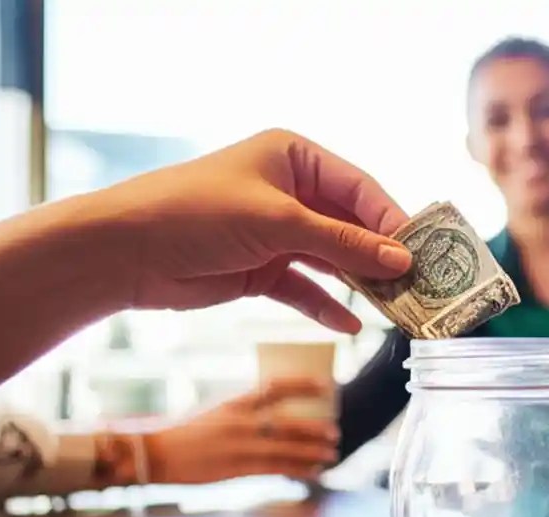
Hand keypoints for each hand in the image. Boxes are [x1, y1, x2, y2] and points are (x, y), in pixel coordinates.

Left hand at [96, 128, 412, 333]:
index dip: (393, 219)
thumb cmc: (195, 213)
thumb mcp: (279, 223)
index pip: (360, 188)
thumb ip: (344, 243)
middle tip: (420, 285)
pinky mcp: (261, 270)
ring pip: (333, 260)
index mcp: (294, 158)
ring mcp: (276, 233)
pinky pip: (306, 289)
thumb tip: (402, 260)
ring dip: (361, 284)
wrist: (124, 251)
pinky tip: (351, 326)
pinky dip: (327, 306)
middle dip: (382, 256)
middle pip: (351, 225)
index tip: (425, 252)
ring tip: (397, 308)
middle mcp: (289, 192)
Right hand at [143, 378, 340, 484]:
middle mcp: (240, 423)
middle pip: (287, 424)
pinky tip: (315, 472)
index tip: (326, 385)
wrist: (155, 455)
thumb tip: (276, 411)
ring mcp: (240, 447)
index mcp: (234, 402)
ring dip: (312, 453)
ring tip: (332, 453)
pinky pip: (275, 470)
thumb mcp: (215, 410)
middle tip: (335, 431)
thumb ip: (244, 410)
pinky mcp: (237, 470)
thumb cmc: (186, 431)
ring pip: (286, 450)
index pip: (275, 387)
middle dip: (314, 429)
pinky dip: (298, 471)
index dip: (303, 385)